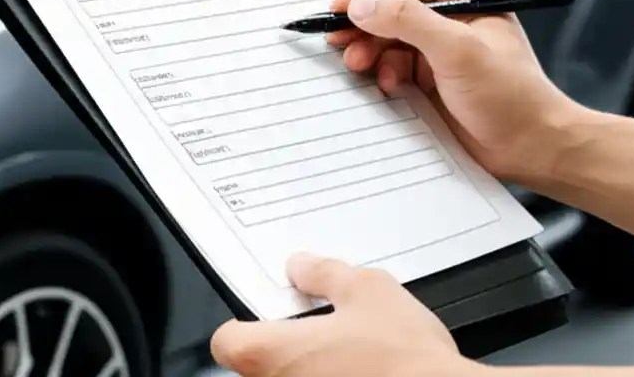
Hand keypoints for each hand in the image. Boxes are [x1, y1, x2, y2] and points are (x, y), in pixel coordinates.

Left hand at [211, 253, 483, 376]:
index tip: (268, 317)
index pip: (228, 341)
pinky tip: (370, 375)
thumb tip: (303, 267)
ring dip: (312, 370)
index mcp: (272, 354)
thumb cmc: (405, 360)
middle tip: (321, 333)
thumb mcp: (368, 291)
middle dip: (287, 349)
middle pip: (259, 367)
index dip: (245, 325)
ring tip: (353, 359)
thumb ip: (326, 275)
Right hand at [328, 0, 582, 186]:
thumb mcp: (458, 51)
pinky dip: (382, 74)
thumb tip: (363, 5)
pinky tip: (389, 87)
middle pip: (390, 7)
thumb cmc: (513, 97)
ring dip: (369, 51)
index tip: (339, 8)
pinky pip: (391, 66)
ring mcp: (438, 49)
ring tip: (359, 66)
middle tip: (339, 42)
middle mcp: (450, 17)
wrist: (530, 148)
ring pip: (386, 38)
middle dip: (363, 25)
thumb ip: (408, 21)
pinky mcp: (429, 78)